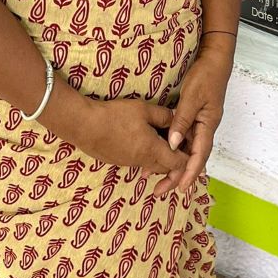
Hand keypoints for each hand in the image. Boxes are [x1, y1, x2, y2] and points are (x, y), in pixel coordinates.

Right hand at [72, 95, 186, 180]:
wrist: (85, 126)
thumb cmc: (116, 116)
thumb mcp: (144, 109)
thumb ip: (164, 116)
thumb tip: (175, 120)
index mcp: (152, 150)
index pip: (177, 163)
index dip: (188, 158)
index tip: (192, 148)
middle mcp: (142, 161)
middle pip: (165, 167)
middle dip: (175, 158)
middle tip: (179, 142)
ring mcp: (128, 163)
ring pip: (151, 165)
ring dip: (160, 157)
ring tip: (162, 140)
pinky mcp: (118, 161)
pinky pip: (138, 162)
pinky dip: (146, 156)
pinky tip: (142, 139)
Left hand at [150, 40, 233, 196]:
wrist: (214, 58)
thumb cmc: (205, 75)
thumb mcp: (192, 96)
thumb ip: (182, 120)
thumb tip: (172, 144)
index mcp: (208, 124)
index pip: (199, 154)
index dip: (190, 172)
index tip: (180, 188)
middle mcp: (205, 128)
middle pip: (192, 157)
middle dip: (178, 175)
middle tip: (161, 190)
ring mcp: (199, 123)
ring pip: (186, 149)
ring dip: (173, 164)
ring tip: (154, 178)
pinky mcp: (192, 118)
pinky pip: (182, 138)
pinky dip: (172, 148)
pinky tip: (160, 155)